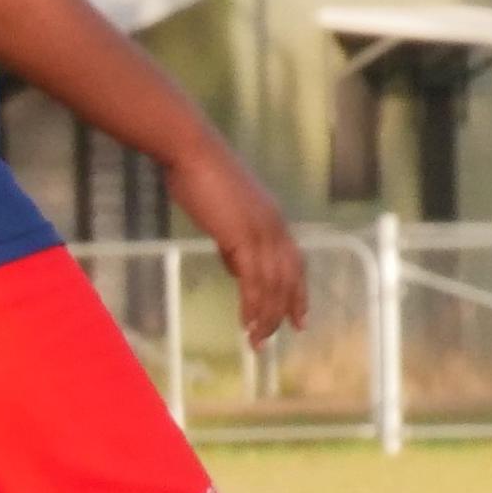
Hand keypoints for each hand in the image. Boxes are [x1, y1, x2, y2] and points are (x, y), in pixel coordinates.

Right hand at [171, 135, 311, 343]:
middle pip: (290, 277)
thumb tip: (236, 263)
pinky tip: (246, 323)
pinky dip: (253, 306)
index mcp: (273, 219)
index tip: (300, 316)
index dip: (298, 291)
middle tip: (283, 334)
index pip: (294, 262)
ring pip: (274, 285)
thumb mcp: (222, 209)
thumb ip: (232, 236)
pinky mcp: (243, 237)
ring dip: (268, 316)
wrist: (192, 152)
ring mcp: (262, 232)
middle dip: (288, 309)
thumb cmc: (199, 172)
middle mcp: (275, 227)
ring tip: (258, 340)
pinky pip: (254, 281)